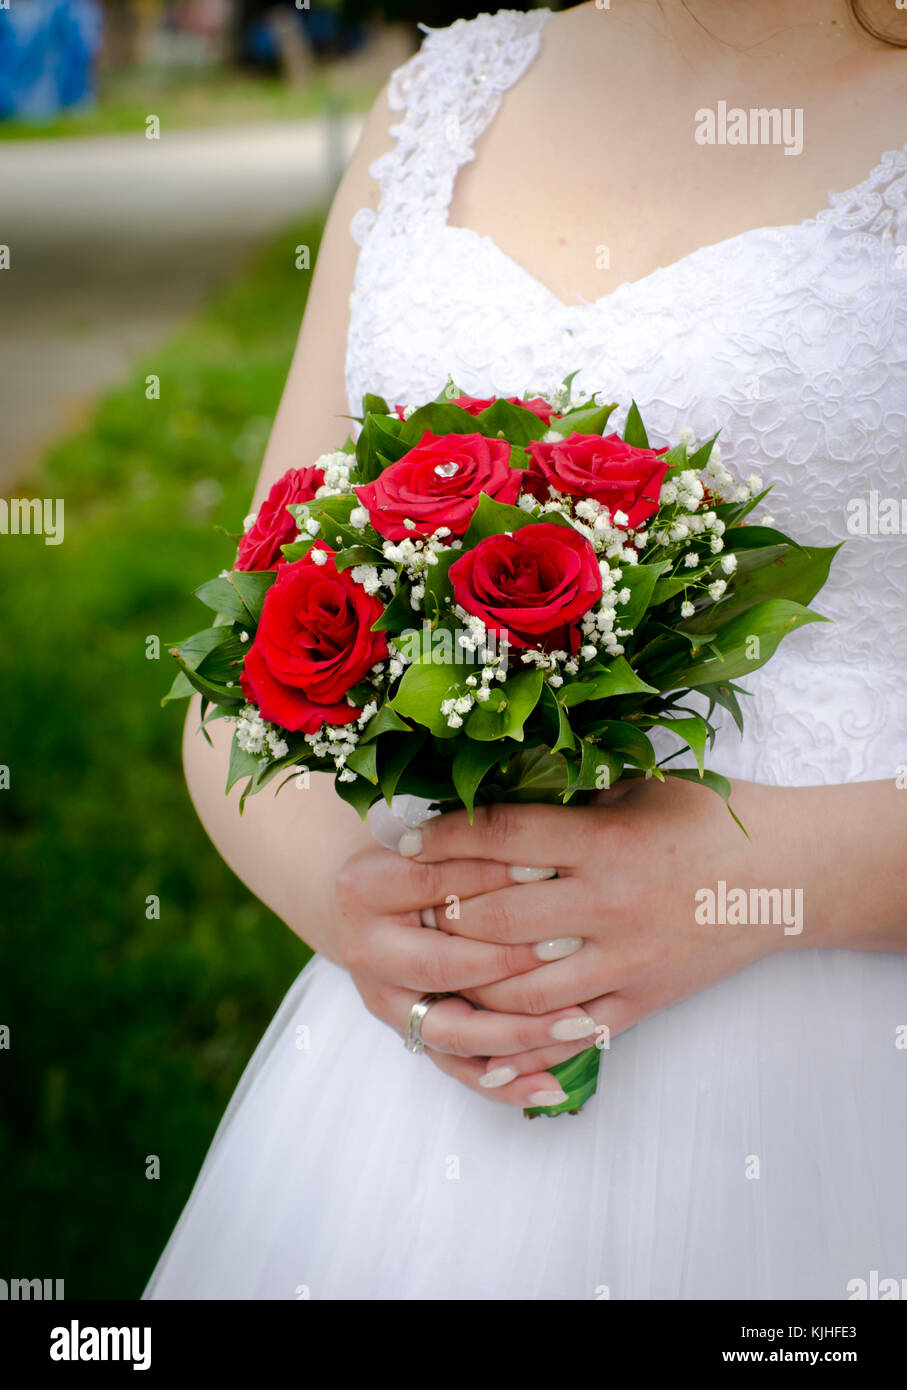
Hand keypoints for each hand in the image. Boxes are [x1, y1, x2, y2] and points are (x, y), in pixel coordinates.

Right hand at [333, 843, 601, 1106]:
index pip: (436, 883)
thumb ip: (478, 839)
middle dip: (511, 962)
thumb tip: (545, 858)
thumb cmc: (425, 852)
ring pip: (455, 1032)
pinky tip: (553, 1085)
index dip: (493, 876)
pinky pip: (460, 1069)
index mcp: (365, 888)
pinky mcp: (409, 1035)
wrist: (377, 898)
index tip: (552, 870)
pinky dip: (507, 1082)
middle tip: (573, 950)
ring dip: (521, 1033)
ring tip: (579, 1024)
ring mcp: (387, 1002)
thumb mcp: (441, 835)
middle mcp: (365, 950)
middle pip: (444, 966)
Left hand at [401, 776, 816, 1085]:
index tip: (405, 836)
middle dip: (442, 913)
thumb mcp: (641, 787)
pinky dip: (527, 1043)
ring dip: (471, 983)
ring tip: (433, 971)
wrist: (786, 876)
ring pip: (525, 989)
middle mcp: (608, 903)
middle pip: (498, 917)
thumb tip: (495, 788)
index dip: (444, 836)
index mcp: (605, 840)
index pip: (502, 836)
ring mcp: (625, 959)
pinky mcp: (643, 999)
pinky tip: (488, 1043)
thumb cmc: (711, 819)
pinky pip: (575, 1032)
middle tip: (402, 908)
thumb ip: (573, 795)